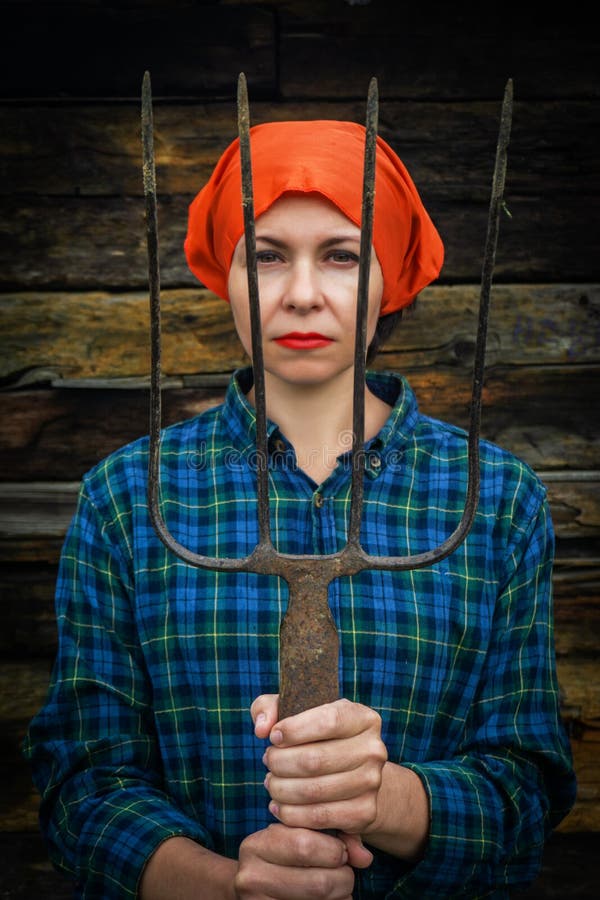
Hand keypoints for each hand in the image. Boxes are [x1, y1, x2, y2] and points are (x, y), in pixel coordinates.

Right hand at [235, 823, 355, 899]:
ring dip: (341, 897)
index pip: (305, 844)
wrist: (253, 886)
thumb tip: (365, 858)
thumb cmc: (285, 857)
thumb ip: (336, 837)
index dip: (335, 850)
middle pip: (318, 883)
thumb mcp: (302, 836)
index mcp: (256, 845)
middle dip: (343, 879)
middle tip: (344, 875)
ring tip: (338, 890)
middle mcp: (251, 877)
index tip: (341, 853)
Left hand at [251, 695, 384, 862]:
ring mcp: (372, 783)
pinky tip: (279, 806)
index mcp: (363, 718)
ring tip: (271, 782)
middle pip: (316, 759)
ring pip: (314, 790)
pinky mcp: (365, 812)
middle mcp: (373, 749)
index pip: (328, 720)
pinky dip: (292, 814)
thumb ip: (270, 707)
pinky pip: (320, 817)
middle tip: (268, 762)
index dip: (294, 730)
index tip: (273, 736)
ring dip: (282, 789)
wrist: (354, 775)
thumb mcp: (297, 711)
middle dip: (280, 762)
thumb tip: (262, 728)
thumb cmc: (318, 737)